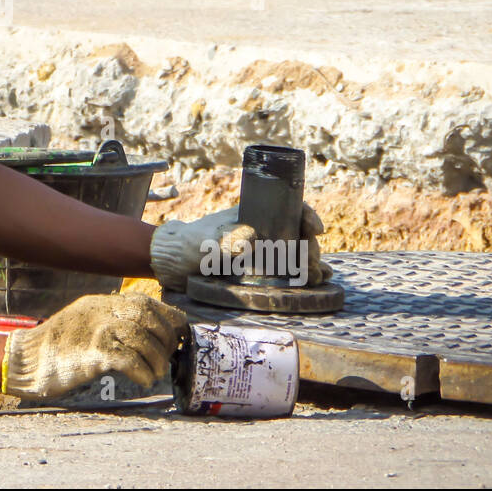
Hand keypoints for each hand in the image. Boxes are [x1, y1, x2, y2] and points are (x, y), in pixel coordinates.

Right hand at [1, 293, 186, 401]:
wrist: (24, 361)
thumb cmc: (55, 349)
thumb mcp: (84, 324)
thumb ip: (109, 323)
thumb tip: (142, 333)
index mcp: (99, 304)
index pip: (144, 301)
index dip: (167, 317)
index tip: (177, 333)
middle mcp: (99, 312)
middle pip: (146, 315)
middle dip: (165, 337)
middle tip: (165, 357)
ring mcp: (95, 330)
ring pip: (141, 336)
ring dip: (156, 358)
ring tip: (155, 372)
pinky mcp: (91, 353)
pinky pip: (127, 358)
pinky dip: (142, 370)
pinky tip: (143, 380)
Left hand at [150, 203, 332, 288]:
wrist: (175, 264)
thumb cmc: (190, 245)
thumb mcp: (208, 241)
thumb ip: (225, 241)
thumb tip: (249, 242)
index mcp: (253, 215)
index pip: (289, 208)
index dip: (307, 215)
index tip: (316, 229)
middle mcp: (262, 231)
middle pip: (298, 233)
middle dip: (311, 246)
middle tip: (311, 263)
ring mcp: (263, 251)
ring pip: (297, 253)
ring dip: (311, 263)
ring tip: (316, 276)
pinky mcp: (261, 272)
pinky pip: (289, 271)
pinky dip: (305, 275)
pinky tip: (317, 282)